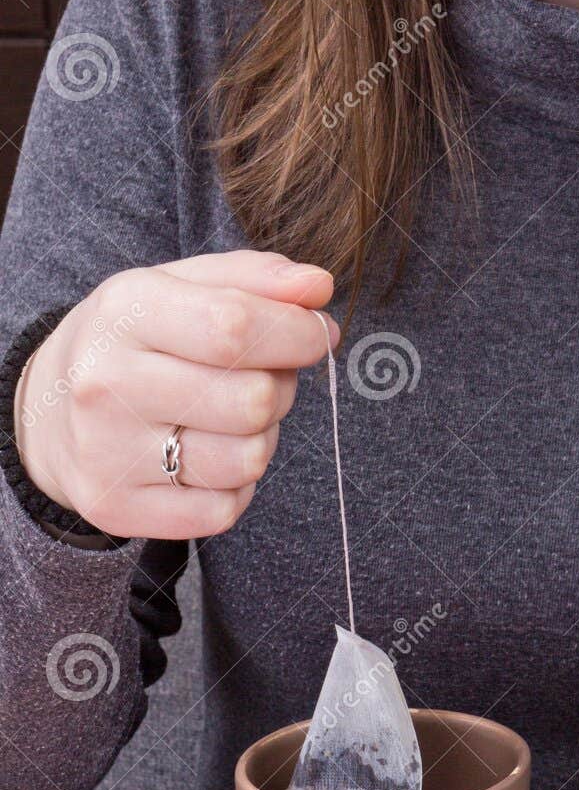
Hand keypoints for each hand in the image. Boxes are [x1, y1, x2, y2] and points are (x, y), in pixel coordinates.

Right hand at [15, 250, 337, 539]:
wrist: (48, 415)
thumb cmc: (133, 345)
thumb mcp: (179, 289)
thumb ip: (255, 280)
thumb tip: (319, 288)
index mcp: (124, 314)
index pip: (235, 327)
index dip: (296, 334)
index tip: (318, 334)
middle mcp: (107, 385)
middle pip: (251, 400)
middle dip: (279, 389)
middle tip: (261, 381)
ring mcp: (110, 453)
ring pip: (246, 460)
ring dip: (260, 440)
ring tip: (232, 421)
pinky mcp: (120, 509)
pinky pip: (224, 509)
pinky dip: (236, 487)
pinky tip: (209, 460)